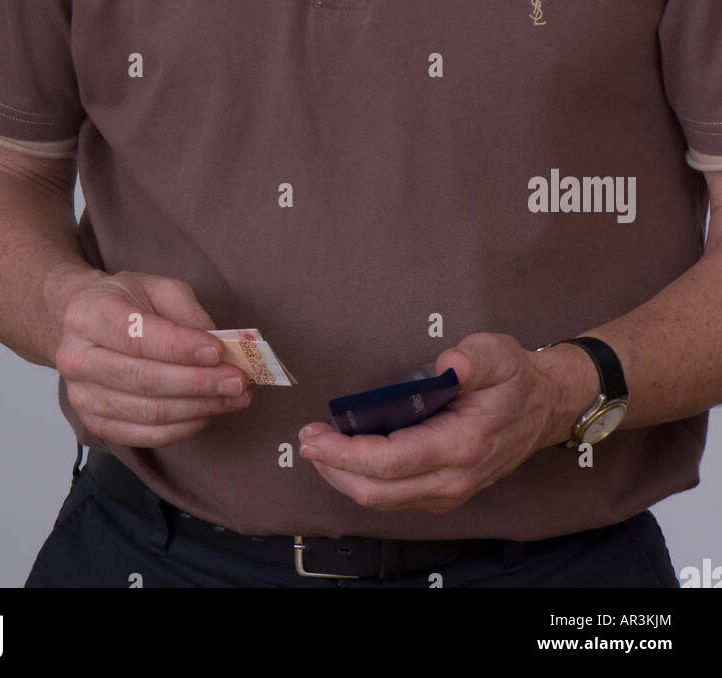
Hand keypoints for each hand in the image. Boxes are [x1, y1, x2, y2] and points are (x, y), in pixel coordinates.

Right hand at [52, 270, 251, 446]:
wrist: (84, 326)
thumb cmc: (126, 303)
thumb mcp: (156, 288)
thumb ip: (187, 312)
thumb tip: (219, 345)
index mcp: (90, 314)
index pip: (138, 336)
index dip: (181, 347)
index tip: (219, 351)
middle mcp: (77, 358)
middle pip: (144, 379)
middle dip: (198, 382)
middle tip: (238, 380)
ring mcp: (82, 396)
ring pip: (148, 412)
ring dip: (198, 408)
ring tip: (233, 397)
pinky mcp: (95, 424)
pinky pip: (145, 436)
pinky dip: (183, 428)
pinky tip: (208, 413)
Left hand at [297, 333, 579, 513]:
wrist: (546, 407)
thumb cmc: (516, 379)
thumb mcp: (499, 354)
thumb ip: (474, 358)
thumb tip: (448, 363)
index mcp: (462, 445)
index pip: (391, 462)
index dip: (346, 454)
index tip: (315, 436)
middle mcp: (454, 478)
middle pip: (377, 491)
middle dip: (334, 468)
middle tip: (307, 439)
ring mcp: (450, 491)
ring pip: (383, 500)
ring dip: (345, 476)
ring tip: (320, 446)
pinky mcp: (445, 492)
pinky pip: (396, 496)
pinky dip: (364, 480)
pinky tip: (349, 456)